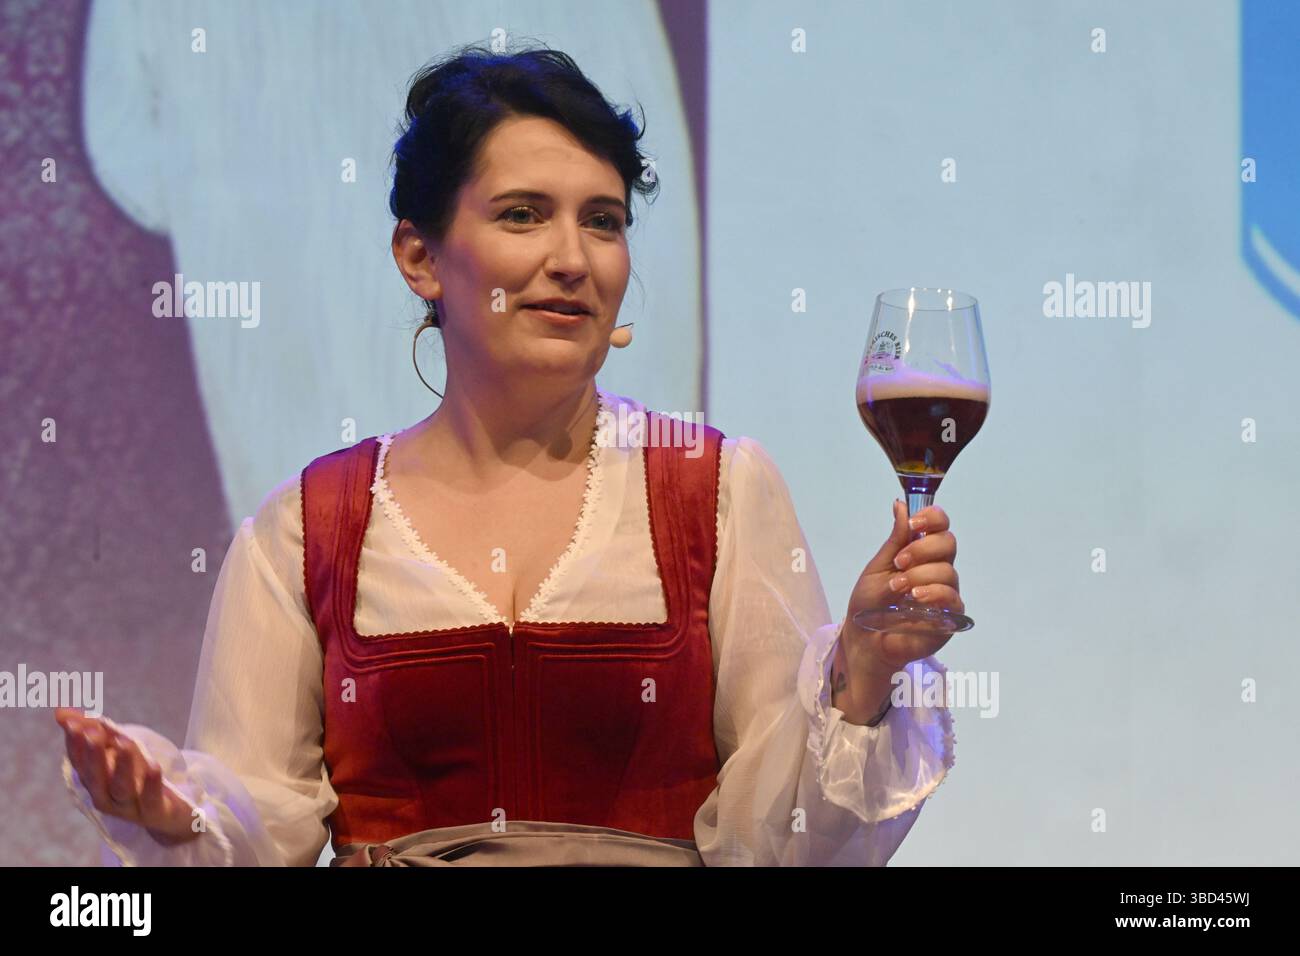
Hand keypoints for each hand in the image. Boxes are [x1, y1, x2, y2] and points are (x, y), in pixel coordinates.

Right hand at [55, 708, 199, 844]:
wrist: (168, 812)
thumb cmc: (136, 775)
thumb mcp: (116, 748)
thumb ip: (93, 729)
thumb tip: (60, 711)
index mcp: (94, 780)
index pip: (79, 762)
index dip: (75, 743)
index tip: (74, 723)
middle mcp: (106, 796)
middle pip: (96, 777)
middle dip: (93, 754)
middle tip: (92, 732)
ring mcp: (129, 807)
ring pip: (122, 788)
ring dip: (121, 765)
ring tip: (123, 742)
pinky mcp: (155, 811)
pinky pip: (151, 799)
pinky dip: (150, 783)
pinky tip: (153, 766)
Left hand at [844, 500, 964, 670]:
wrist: (863, 638)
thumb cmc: (870, 603)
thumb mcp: (878, 567)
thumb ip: (895, 540)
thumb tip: (900, 505)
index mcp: (921, 553)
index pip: (941, 525)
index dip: (933, 518)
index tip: (914, 522)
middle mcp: (938, 569)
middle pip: (949, 543)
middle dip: (923, 548)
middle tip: (899, 562)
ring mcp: (946, 593)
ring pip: (948, 571)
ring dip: (919, 575)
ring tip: (897, 588)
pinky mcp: (949, 617)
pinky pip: (952, 598)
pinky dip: (934, 593)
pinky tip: (915, 598)